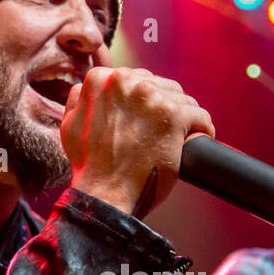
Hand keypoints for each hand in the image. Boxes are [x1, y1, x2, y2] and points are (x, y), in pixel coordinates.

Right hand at [61, 67, 214, 219]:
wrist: (105, 194)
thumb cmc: (90, 166)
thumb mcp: (71, 124)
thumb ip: (79, 99)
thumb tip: (86, 87)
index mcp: (101, 80)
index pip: (138, 80)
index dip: (146, 101)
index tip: (150, 118)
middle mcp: (126, 82)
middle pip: (161, 86)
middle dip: (165, 107)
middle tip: (163, 132)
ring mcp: (151, 97)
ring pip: (182, 99)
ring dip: (184, 117)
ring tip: (180, 137)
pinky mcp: (174, 115)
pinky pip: (200, 116)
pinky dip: (202, 128)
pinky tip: (199, 138)